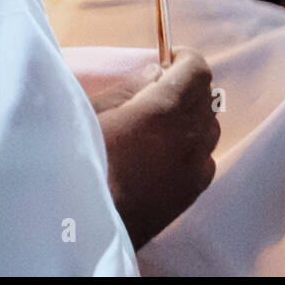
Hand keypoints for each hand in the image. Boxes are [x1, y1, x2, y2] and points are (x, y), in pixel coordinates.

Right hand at [90, 49, 219, 249]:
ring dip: (191, 119)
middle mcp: (191, 135)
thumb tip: (157, 74)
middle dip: (187, 87)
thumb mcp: (93, 113)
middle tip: (158, 93)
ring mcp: (195, 166)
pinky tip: (166, 157)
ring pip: (209, 129)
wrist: (77, 225)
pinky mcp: (193, 193)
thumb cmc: (76, 161)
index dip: (185, 60)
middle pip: (205, 98)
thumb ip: (131, 89)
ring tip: (160, 127)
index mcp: (166, 109)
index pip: (198, 70)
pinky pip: (205, 160)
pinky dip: (193, 150)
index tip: (169, 60)